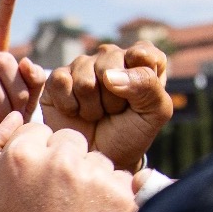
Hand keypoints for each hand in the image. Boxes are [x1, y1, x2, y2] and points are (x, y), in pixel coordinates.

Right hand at [0, 120, 135, 211]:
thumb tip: (16, 115)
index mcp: (20, 156)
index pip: (40, 132)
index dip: (38, 161)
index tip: (35, 192)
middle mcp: (57, 161)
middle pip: (72, 141)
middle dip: (66, 166)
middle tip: (55, 208)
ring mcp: (92, 179)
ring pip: (99, 161)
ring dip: (92, 183)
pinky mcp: (121, 199)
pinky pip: (124, 182)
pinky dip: (114, 201)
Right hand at [24, 41, 171, 172]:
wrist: (98, 159)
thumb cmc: (130, 135)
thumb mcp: (154, 113)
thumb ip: (147, 86)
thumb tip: (108, 76)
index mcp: (141, 61)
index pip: (143, 52)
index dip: (138, 76)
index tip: (137, 98)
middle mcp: (110, 57)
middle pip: (110, 62)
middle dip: (113, 97)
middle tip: (114, 112)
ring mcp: (82, 66)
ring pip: (85, 79)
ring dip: (92, 107)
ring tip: (96, 115)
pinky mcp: (58, 79)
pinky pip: (61, 82)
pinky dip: (70, 106)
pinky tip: (76, 112)